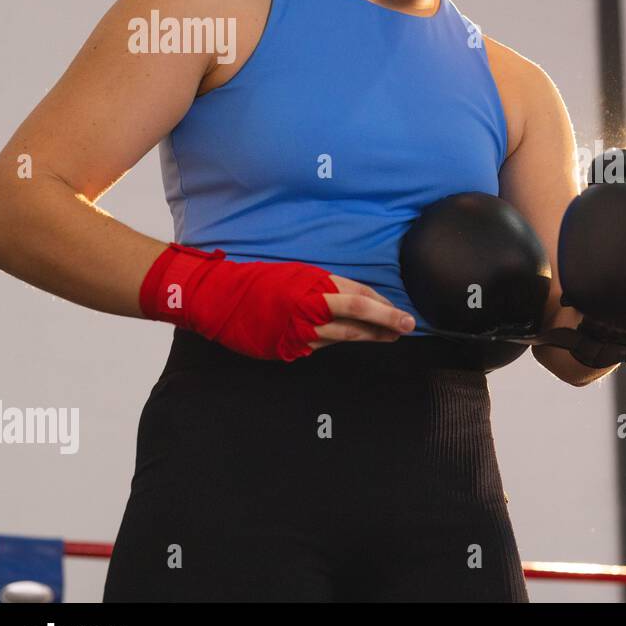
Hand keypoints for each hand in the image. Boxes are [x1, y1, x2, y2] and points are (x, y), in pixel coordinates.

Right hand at [140, 243, 414, 361]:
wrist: (217, 299)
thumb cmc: (260, 281)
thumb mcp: (301, 274)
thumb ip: (331, 287)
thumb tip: (363, 298)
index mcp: (314, 289)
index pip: (361, 300)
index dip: (384, 309)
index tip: (404, 315)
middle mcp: (310, 313)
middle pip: (358, 322)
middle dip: (386, 326)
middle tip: (408, 328)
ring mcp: (299, 336)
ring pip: (341, 338)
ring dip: (366, 336)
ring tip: (387, 336)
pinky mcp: (288, 351)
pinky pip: (318, 346)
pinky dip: (331, 340)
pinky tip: (341, 338)